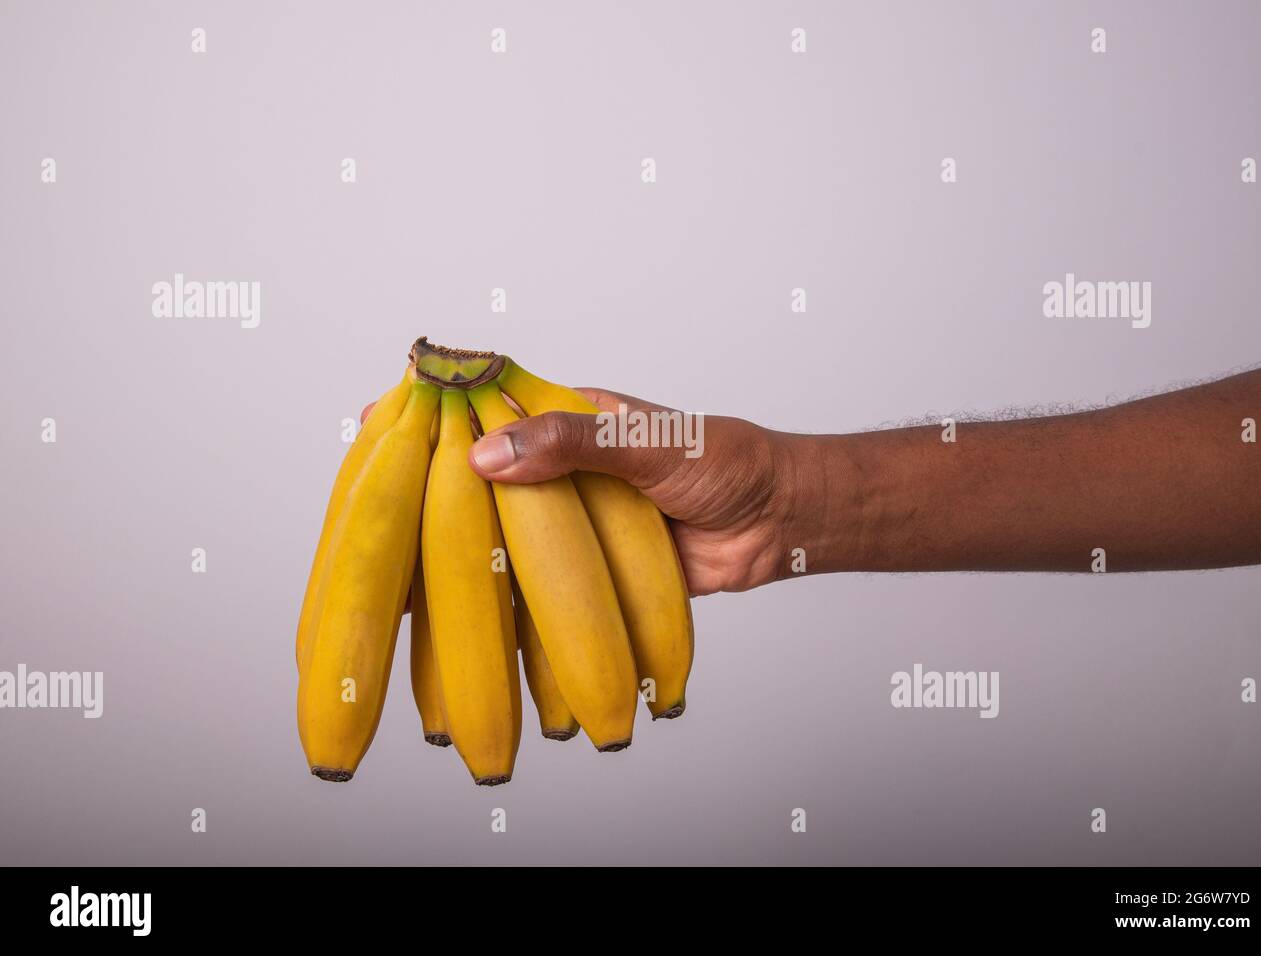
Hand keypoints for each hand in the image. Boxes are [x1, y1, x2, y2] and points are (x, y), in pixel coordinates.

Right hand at [367, 390, 795, 595]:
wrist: (776, 526)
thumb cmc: (727, 464)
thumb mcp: (650, 442)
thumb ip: (575, 441)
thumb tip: (487, 455)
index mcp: (567, 420)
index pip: (485, 412)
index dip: (432, 417)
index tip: (376, 423)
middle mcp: (558, 472)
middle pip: (478, 481)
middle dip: (427, 495)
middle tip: (372, 514)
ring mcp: (567, 524)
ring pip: (497, 537)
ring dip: (455, 555)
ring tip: (397, 574)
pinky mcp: (584, 574)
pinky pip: (531, 586)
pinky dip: (498, 602)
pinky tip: (459, 622)